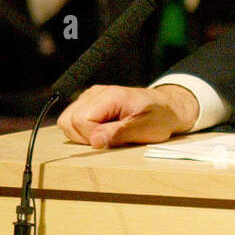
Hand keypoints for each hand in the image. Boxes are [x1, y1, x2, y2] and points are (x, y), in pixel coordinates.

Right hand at [57, 84, 198, 148]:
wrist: (167, 107)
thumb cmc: (160, 117)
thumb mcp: (145, 129)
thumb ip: (119, 133)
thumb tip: (94, 141)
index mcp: (110, 96)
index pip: (79, 120)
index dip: (91, 137)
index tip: (110, 141)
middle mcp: (96, 92)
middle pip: (68, 120)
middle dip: (84, 137)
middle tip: (108, 139)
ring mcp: (90, 97)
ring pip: (66, 121)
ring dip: (83, 135)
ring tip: (107, 134)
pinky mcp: (89, 103)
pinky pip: (73, 121)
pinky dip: (84, 131)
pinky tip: (103, 130)